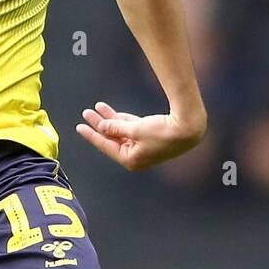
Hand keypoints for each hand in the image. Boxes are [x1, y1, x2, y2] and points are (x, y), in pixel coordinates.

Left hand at [76, 100, 206, 171]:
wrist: (189, 128)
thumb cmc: (163, 132)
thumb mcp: (136, 130)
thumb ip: (116, 128)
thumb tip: (102, 127)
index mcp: (131, 160)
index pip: (106, 146)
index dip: (92, 135)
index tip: (79, 126)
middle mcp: (136, 156)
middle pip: (112, 138)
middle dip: (99, 124)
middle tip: (86, 113)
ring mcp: (143, 147)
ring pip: (121, 132)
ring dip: (110, 120)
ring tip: (97, 107)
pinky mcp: (150, 138)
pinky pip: (131, 129)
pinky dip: (122, 121)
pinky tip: (112, 113)